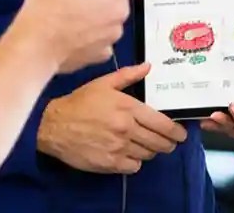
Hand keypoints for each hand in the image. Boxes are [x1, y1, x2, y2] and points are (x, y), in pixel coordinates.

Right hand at [16, 0, 187, 73]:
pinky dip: (86, 39)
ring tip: (64, 20)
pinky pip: (98, 41)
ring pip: (105, 21)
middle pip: (113, 0)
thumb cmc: (49, 3)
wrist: (36, 44)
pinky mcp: (102, 55)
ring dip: (90, 19)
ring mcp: (113, 36)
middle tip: (71, 0)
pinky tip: (69, 38)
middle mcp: (119, 11)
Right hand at [37, 63, 187, 174]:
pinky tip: (130, 154)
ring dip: (151, 151)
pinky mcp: (109, 163)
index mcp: (128, 108)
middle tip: (170, 142)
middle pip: (159, 142)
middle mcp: (126, 129)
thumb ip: (128, 75)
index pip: (162, 124)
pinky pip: (133, 166)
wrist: (53, 126)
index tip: (180, 133)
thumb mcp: (103, 83)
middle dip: (168, 143)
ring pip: (147, 155)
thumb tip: (149, 67)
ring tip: (148, 146)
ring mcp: (118, 148)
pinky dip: (135, 162)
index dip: (176, 131)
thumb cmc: (79, 103)